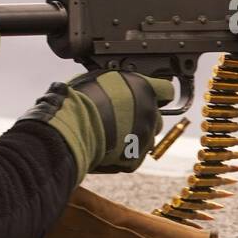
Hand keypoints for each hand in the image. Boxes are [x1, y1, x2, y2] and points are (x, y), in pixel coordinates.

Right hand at [19, 71, 173, 180]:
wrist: (71, 128)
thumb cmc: (80, 99)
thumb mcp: (103, 78)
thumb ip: (122, 83)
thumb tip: (122, 84)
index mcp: (145, 90)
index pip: (166, 89)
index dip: (157, 93)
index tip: (149, 97)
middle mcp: (150, 113)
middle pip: (156, 117)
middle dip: (143, 117)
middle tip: (120, 118)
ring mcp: (144, 138)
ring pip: (146, 138)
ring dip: (133, 136)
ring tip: (110, 135)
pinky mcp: (134, 159)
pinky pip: (134, 156)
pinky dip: (123, 155)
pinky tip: (107, 148)